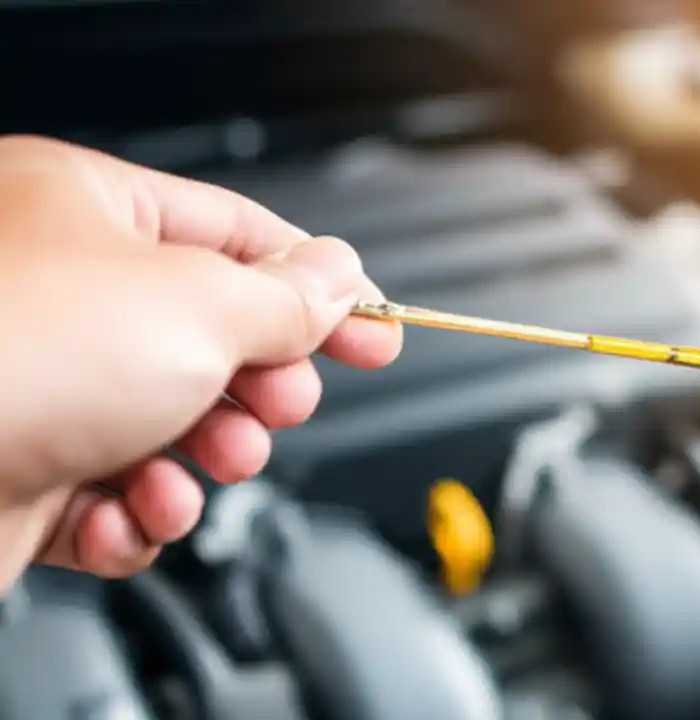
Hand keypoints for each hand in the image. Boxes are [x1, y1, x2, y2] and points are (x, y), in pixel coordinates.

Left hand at [0, 135, 401, 590]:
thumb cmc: (10, 360)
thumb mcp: (197, 306)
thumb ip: (285, 295)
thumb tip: (336, 278)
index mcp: (83, 209)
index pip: (237, 234)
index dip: (320, 287)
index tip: (374, 330)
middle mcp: (53, 290)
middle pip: (210, 336)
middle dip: (256, 388)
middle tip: (277, 405)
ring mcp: (33, 382)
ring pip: (172, 422)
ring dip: (205, 456)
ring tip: (201, 463)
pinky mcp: (18, 469)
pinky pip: (119, 490)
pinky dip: (141, 511)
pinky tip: (131, 510)